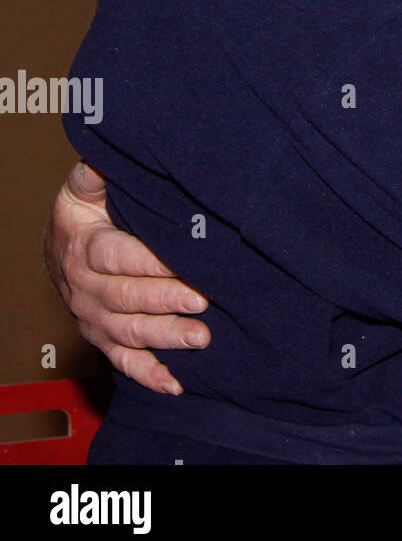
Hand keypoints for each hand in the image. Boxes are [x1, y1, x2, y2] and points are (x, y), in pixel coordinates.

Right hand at [45, 160, 210, 393]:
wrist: (58, 251)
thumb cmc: (82, 215)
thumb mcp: (82, 190)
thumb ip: (94, 175)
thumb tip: (101, 156)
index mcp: (84, 248)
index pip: (117, 257)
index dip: (149, 264)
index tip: (183, 266)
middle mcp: (86, 288)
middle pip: (126, 298)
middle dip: (165, 302)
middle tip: (203, 302)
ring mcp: (95, 318)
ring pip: (129, 332)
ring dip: (165, 337)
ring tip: (201, 338)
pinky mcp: (104, 338)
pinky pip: (123, 361)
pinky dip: (148, 375)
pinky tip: (176, 384)